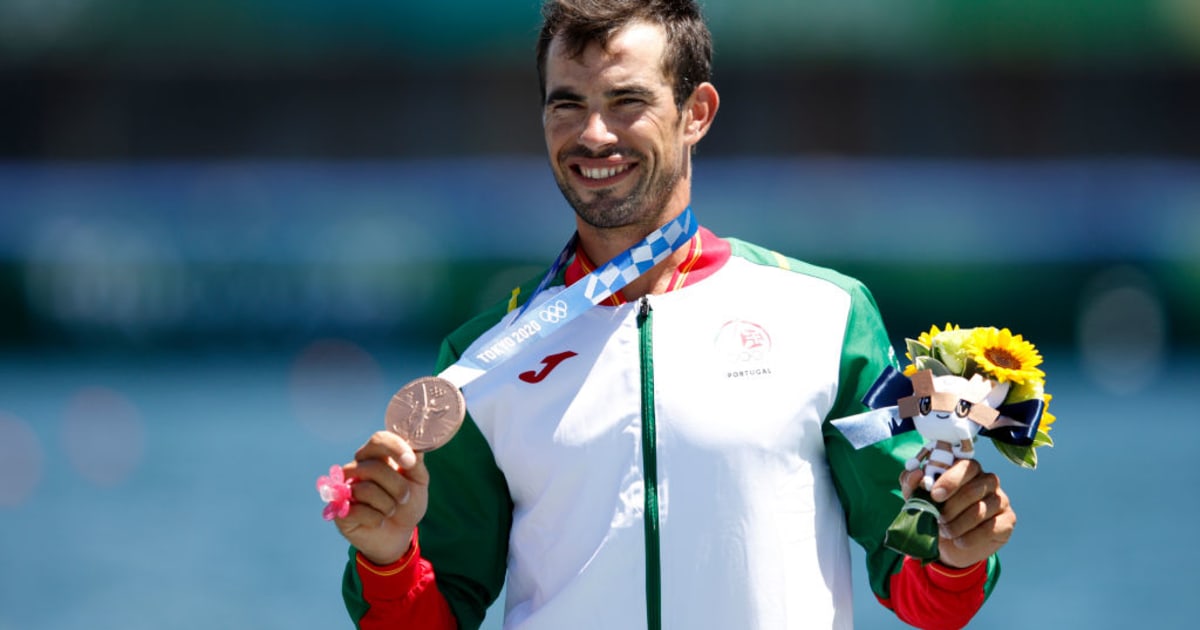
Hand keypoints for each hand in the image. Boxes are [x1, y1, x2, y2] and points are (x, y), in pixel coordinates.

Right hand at [333, 431, 429, 565]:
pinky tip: (378, 521)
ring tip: (391, 511)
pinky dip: (376, 519)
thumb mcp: (418, 481)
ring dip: (387, 505)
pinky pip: (357, 510)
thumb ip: (415, 462)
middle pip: (373, 466)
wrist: (399, 534)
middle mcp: (357, 468)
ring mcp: (345, 488)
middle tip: (405, 498)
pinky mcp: (338, 510)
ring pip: (365, 489)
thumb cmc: (407, 503)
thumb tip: (413, 447)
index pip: (379, 440)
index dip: (395, 448)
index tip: (410, 463)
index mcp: (377, 456)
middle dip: (397, 486)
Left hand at [900, 459, 1014, 567]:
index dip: (950, 480)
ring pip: (980, 511)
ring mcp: (1001, 500)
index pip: (965, 467)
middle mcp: (988, 480)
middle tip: (938, 519)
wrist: (950, 543)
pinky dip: (970, 538)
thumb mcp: (917, 497)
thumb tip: (915, 473)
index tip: (935, 495)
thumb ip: (911, 482)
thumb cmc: (935, 511)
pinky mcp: (1008, 520)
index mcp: (967, 468)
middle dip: (950, 509)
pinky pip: (991, 528)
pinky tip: (959, 541)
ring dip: (957, 525)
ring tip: (946, 531)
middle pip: (973, 490)